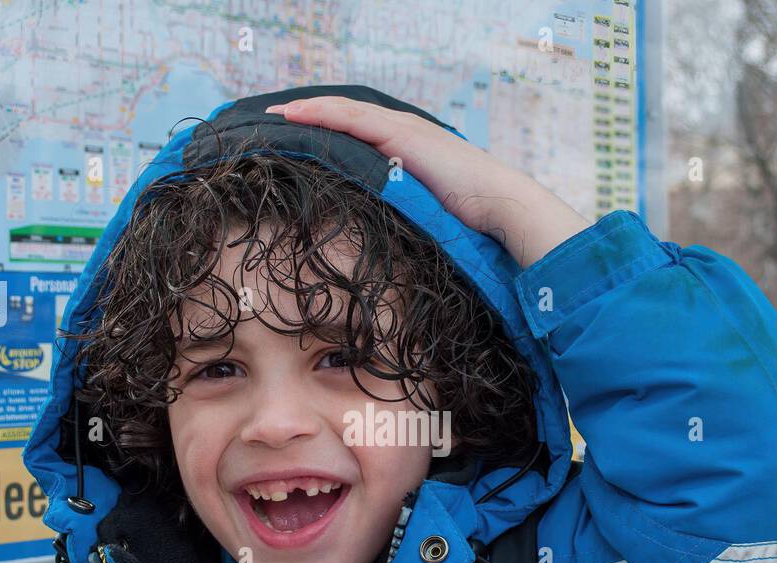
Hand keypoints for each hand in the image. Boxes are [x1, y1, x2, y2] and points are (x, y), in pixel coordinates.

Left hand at [264, 96, 588, 268]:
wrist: (500, 207)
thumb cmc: (471, 220)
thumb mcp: (428, 213)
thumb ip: (406, 213)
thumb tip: (387, 238)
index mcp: (410, 147)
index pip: (361, 129)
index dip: (330, 127)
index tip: (300, 133)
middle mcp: (404, 131)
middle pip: (348, 114)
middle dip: (311, 113)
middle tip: (275, 117)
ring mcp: (403, 130)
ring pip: (345, 111)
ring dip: (308, 110)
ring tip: (276, 113)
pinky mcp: (402, 136)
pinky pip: (352, 119)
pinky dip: (323, 115)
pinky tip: (299, 116)